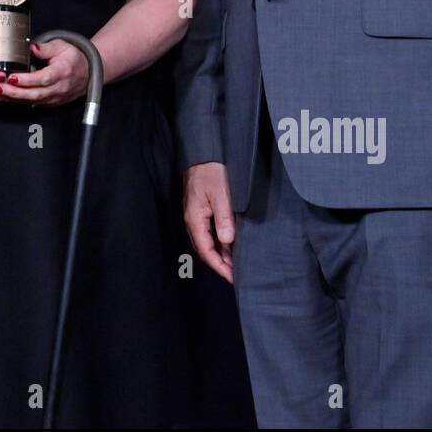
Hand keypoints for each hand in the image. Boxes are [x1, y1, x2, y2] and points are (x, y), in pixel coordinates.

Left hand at [0, 39, 87, 107]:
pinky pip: (29, 103)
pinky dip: (14, 101)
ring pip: (29, 101)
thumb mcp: (62, 46)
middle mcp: (57, 89)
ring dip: (10, 98)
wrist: (87, 73)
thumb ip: (46, 48)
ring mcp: (52, 98)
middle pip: (34, 94)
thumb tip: (32, 47)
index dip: (27, 80)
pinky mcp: (47, 103)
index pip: (43, 79)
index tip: (12, 77)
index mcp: (61, 73)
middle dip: (13, 92)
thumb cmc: (73, 58)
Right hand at [183, 161, 234, 283]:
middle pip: (205, 250)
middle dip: (220, 264)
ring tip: (237, 264)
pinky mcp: (201, 210)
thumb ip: (224, 218)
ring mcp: (196, 215)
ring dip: (221, 254)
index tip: (233, 278)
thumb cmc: (211, 171)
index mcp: (194, 219)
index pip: (206, 251)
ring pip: (207, 242)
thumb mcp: (221, 194)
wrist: (203, 153)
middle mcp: (192, 221)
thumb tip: (227, 242)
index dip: (219, 266)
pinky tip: (231, 245)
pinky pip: (209, 232)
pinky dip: (220, 242)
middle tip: (238, 275)